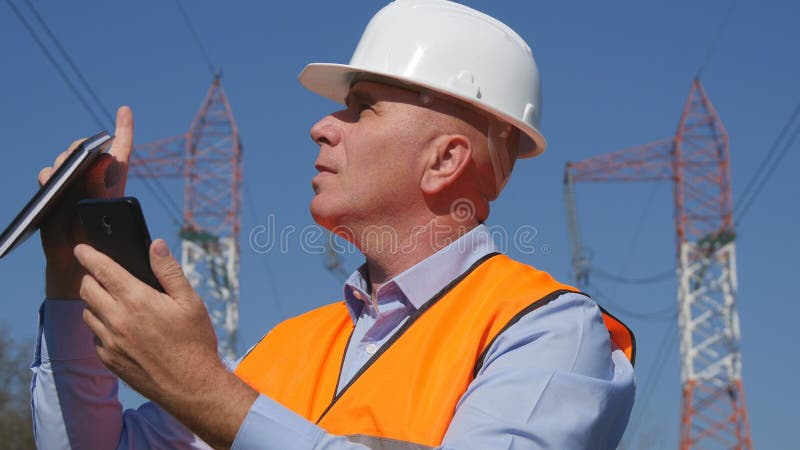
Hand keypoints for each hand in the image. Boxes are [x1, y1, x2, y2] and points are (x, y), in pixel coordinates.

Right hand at [39, 106, 133, 298]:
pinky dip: (49, 175)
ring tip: (66, 169)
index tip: (125, 109)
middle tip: (83, 152)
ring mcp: (72, 184)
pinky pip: (48, 175)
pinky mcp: (54, 193)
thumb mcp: (104, 213)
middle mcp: (92, 178)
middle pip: (87, 149)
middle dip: (84, 146)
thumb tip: (99, 160)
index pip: (121, 150)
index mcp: (114, 181)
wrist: (78, 264)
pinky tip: (50, 180)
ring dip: (65, 160)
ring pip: (66, 159)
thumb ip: (100, 188)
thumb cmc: (100, 242)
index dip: (123, 129)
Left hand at [74, 239, 257, 447]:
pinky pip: (95, 336)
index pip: (102, 269)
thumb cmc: (195, 342)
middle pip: (86, 289)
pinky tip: (122, 327)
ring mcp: (110, 342)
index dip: (88, 255)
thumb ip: (169, 271)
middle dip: (91, 276)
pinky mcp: (108, 360)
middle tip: (103, 274)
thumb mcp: (190, 301)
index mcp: (137, 300)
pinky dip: (102, 326)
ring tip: (116, 301)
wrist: (191, 386)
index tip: (81, 249)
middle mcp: (117, 319)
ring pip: (87, 312)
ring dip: (96, 302)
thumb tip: (156, 245)